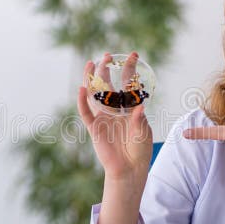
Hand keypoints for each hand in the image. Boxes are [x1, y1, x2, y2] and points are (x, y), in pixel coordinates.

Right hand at [78, 52, 152, 180]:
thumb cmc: (139, 150)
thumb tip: (139, 106)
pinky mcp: (94, 128)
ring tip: (90, 63)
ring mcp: (103, 117)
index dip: (130, 69)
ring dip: (92, 79)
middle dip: (107, 69)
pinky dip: (83, 101)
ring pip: (94, 94)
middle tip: (107, 55)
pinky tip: (82, 89)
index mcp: (129, 108)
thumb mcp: (142, 133)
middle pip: (108, 85)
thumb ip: (139, 121)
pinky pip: (86, 112)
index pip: (128, 84)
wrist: (129, 169)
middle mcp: (114, 110)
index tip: (134, 55)